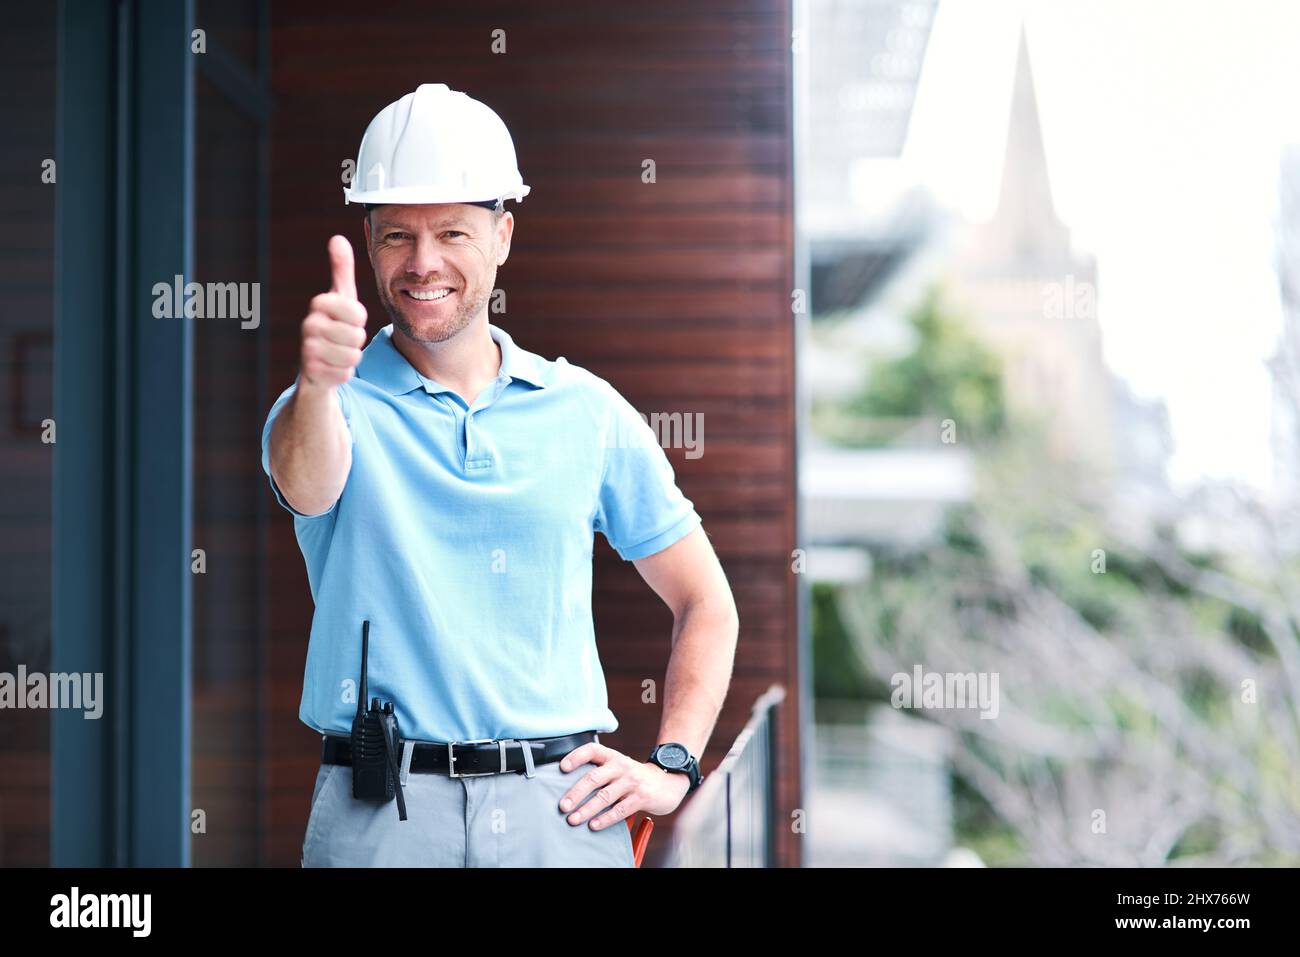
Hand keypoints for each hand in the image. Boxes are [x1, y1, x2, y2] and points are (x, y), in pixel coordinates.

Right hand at [300, 235, 366, 389]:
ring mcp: (307, 350)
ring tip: (336, 352)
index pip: (359, 313)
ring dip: (351, 357)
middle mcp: (308, 325)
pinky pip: (346, 373)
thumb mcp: (341, 297)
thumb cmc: (334, 324)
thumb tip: (338, 237)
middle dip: (356, 340)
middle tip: (341, 338)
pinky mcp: (311, 373)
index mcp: (319, 304)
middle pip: (357, 336)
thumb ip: (341, 269)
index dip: (359, 320)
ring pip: (353, 356)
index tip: (347, 320)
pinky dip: (343, 373)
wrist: (315, 363)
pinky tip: (331, 367)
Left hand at [556, 741, 691, 830]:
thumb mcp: (619, 767)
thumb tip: (568, 786)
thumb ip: (600, 771)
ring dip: (587, 809)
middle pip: (594, 778)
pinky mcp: (641, 797)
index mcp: (613, 757)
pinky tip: (594, 825)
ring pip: (605, 796)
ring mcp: (632, 782)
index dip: (576, 757)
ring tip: (573, 819)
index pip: (592, 750)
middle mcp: (621, 766)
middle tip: (563, 806)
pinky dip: (605, 819)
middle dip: (576, 792)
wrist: (667, 782)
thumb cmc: (634, 777)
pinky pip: (620, 810)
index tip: (562, 768)